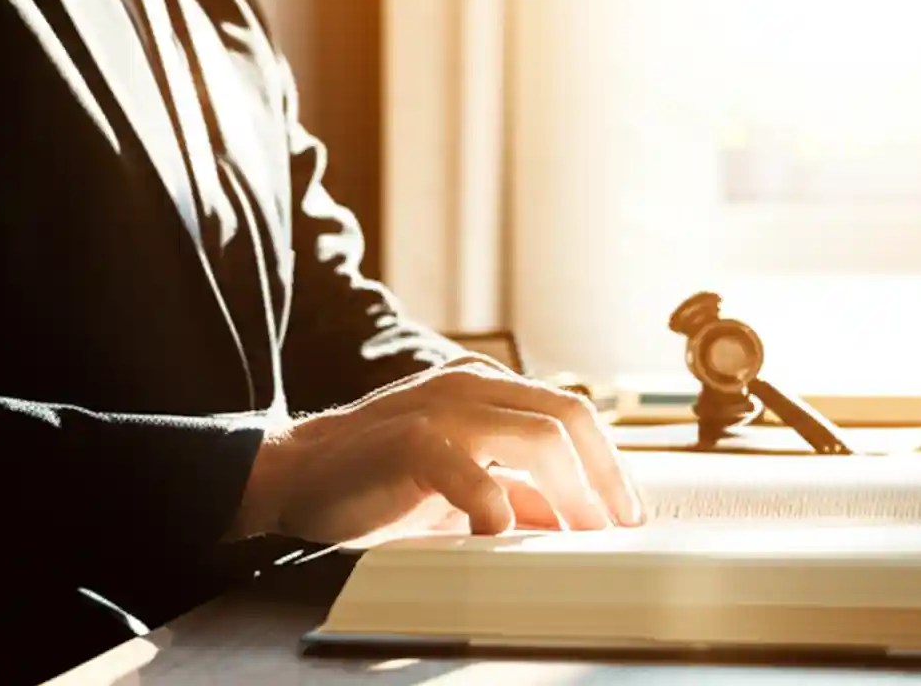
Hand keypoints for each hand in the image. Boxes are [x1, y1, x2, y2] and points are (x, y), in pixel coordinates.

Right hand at [227, 357, 645, 545]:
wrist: (294, 475)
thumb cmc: (379, 480)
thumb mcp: (461, 482)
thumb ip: (516, 491)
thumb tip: (574, 520)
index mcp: (487, 386)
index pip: (571, 413)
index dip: (609, 463)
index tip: (626, 511)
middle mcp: (471, 384)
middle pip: (569, 417)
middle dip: (605, 476)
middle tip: (615, 527)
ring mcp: (441, 406)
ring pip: (538, 436)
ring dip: (569, 493)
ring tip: (578, 537)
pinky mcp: (409, 439)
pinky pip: (471, 472)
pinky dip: (496, 508)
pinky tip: (501, 536)